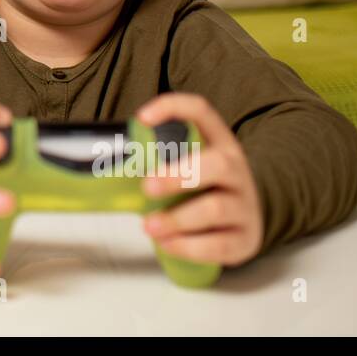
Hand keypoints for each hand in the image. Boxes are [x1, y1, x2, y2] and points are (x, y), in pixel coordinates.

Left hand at [137, 92, 263, 266]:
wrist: (246, 222)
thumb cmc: (204, 189)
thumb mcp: (190, 167)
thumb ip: (160, 162)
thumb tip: (110, 167)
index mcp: (219, 142)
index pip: (201, 112)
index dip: (173, 109)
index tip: (142, 118)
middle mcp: (236, 170)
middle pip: (217, 164)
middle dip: (178, 176)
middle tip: (146, 187)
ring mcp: (244, 205)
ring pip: (215, 208)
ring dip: (177, 219)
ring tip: (148, 227)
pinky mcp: (245, 238)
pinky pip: (218, 245)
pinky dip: (188, 246)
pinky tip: (166, 244)